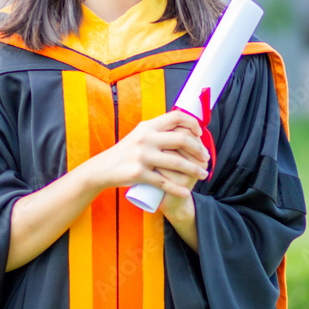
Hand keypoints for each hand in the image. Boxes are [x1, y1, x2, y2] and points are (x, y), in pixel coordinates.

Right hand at [89, 108, 209, 198]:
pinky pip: (164, 182)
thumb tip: (183, 126)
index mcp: (147, 126)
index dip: (193, 123)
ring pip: (177, 162)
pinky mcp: (138, 173)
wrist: (103, 168)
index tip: (201, 134)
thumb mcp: (140, 134)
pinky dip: (177, 189)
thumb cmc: (126, 152)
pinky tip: (186, 192)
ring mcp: (142, 156)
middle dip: (199, 150)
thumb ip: (157, 130)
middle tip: (206, 159)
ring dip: (195, 170)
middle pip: (181, 139)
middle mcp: (145, 138)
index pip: (176, 117)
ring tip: (203, 175)